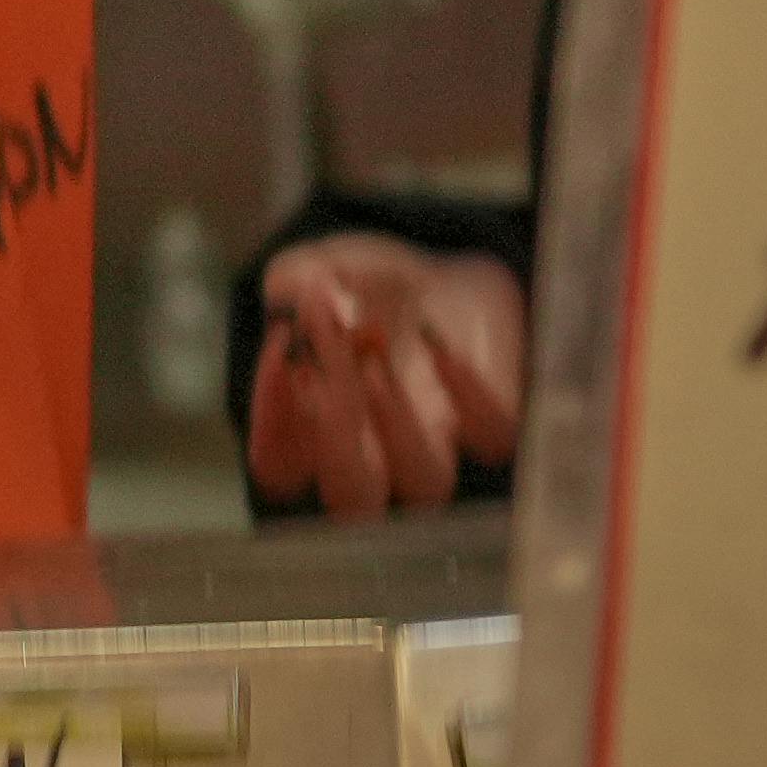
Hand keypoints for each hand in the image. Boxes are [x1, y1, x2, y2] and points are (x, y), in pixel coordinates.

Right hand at [241, 235, 528, 520]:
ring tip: (372, 363)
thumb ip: (300, 279)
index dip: (274, 420)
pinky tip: (437, 345)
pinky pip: (492, 438)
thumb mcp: (320, 267)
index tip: (280, 349)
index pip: (278, 467)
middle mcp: (375, 461)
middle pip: (351, 499)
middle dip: (335, 436)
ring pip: (425, 483)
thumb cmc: (360, 283)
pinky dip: (467, 396)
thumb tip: (297, 296)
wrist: (440, 275)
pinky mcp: (492, 428)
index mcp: (312, 438)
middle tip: (321, 369)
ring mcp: (438, 449)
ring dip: (395, 423)